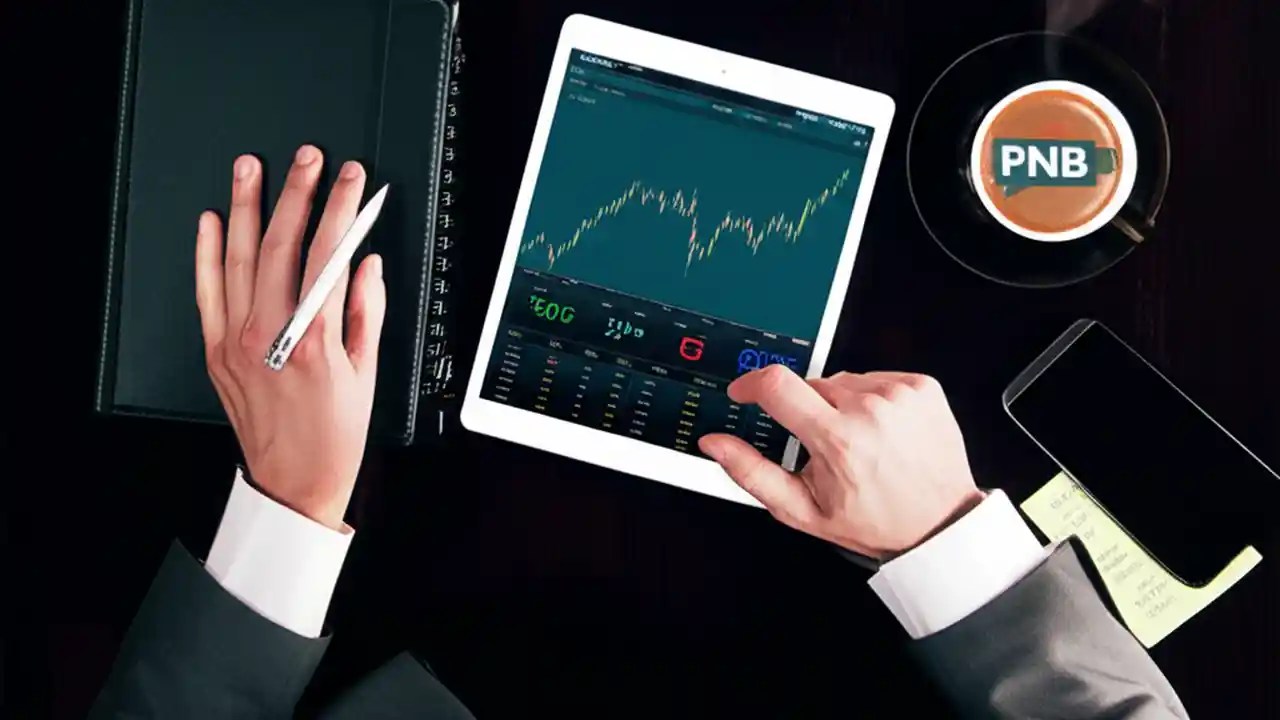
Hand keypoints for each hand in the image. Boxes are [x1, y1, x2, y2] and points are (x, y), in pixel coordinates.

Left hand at [195, 145, 385, 529]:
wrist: (293, 481)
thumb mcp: (368, 372)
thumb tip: (366, 265)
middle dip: (297, 194)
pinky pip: (207, 291)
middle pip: (281, 245)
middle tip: (307, 159)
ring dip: (246, 208)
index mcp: (315, 339)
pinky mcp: (216, 351)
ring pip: (239, 258)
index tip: (353, 181)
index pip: (329, 255)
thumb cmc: (334, 435)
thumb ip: (367, 312)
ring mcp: (237, 341)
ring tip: (250, 169)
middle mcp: (271, 335)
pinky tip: (211, 222)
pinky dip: (206, 253)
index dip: (343, 210)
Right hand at [698, 367, 983, 558]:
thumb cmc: (875, 520)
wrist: (939, 522)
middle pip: (811, 385)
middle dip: (808, 411)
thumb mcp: (804, 510)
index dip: (751, 384)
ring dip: (843, 405)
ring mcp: (900, 394)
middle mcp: (871, 410)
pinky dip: (874, 400)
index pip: (777, 385)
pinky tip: (883, 430)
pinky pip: (877, 378)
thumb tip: (716, 444)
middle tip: (826, 447)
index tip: (745, 392)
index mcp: (838, 440)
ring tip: (861, 442)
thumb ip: (752, 473)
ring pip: (844, 381)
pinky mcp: (921, 386)